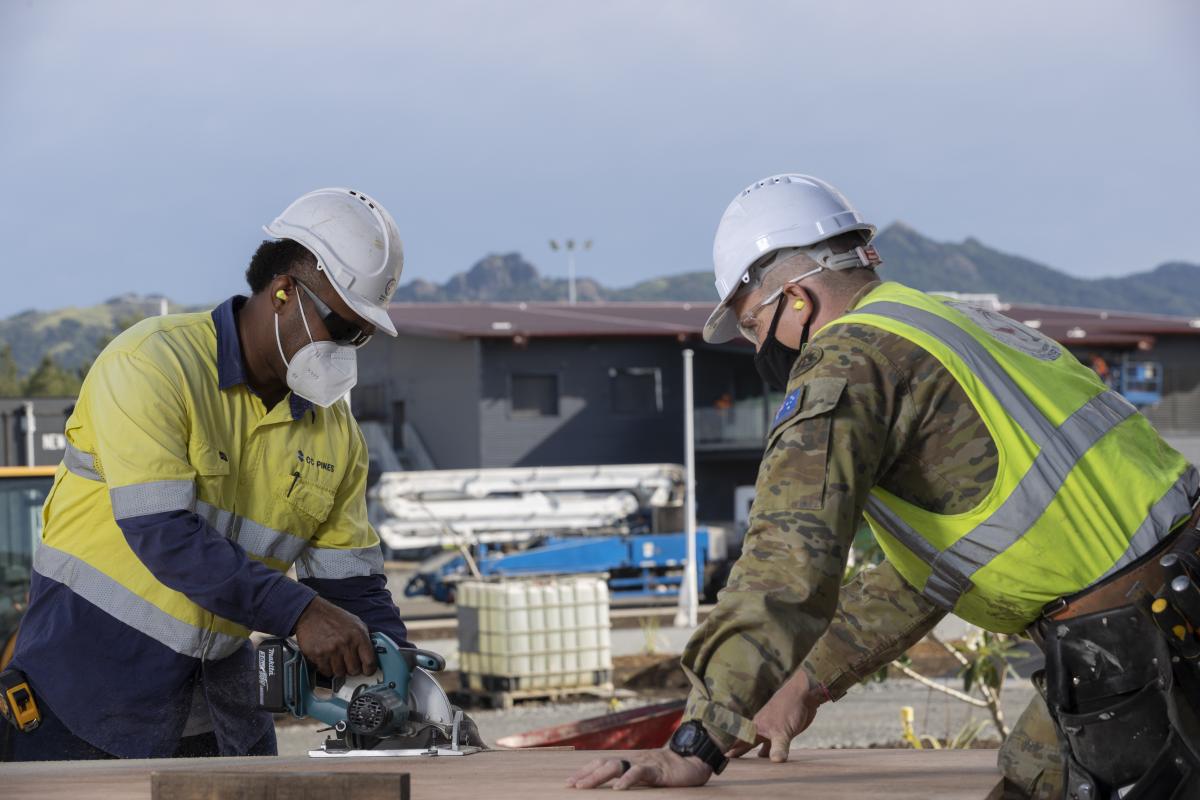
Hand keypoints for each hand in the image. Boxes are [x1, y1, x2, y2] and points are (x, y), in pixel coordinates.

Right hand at [293, 596, 376, 676]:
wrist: (311, 613)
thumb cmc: (334, 618)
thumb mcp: (355, 623)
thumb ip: (364, 638)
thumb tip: (371, 653)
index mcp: (358, 635)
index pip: (370, 661)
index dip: (369, 669)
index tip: (366, 670)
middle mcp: (346, 643)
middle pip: (354, 670)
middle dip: (352, 669)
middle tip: (348, 663)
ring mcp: (332, 650)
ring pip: (340, 673)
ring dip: (339, 669)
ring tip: (336, 659)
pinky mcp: (318, 655)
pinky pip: (326, 671)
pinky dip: (327, 668)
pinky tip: (327, 659)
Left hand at [566, 748, 712, 789]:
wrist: (694, 761)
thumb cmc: (671, 771)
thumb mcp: (648, 775)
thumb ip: (633, 777)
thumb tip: (616, 787)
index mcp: (630, 762)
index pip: (602, 764)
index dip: (586, 771)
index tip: (570, 782)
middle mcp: (633, 760)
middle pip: (603, 764)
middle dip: (584, 774)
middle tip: (569, 785)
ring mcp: (644, 763)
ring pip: (615, 766)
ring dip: (596, 777)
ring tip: (582, 787)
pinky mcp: (657, 769)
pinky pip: (639, 773)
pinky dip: (627, 780)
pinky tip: (617, 789)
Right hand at [726, 669, 823, 761]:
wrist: (803, 695)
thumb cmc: (788, 708)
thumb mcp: (783, 731)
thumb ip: (778, 746)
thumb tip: (776, 761)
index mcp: (755, 728)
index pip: (737, 741)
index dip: (728, 750)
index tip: (718, 758)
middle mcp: (760, 730)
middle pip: (745, 744)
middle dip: (737, 754)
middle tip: (727, 764)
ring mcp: (770, 730)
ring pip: (758, 745)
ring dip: (753, 755)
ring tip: (746, 766)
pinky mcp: (781, 732)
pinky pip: (771, 745)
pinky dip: (769, 753)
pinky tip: (769, 759)